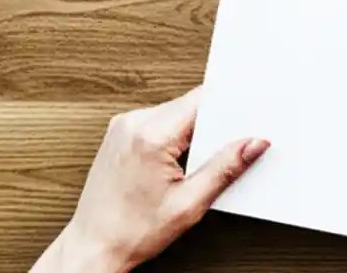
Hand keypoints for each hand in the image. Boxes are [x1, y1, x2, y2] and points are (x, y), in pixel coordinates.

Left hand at [31, 87, 268, 272]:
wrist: (94, 246)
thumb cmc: (132, 232)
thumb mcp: (189, 203)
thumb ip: (225, 168)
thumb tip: (253, 144)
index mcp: (151, 134)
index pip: (202, 99)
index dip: (230, 107)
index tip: (246, 120)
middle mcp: (133, 123)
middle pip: (189, 105)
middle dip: (213, 125)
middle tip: (225, 153)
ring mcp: (122, 126)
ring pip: (174, 113)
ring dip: (192, 132)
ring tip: (193, 168)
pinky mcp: (119, 134)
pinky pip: (157, 122)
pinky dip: (174, 137)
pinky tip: (176, 166)